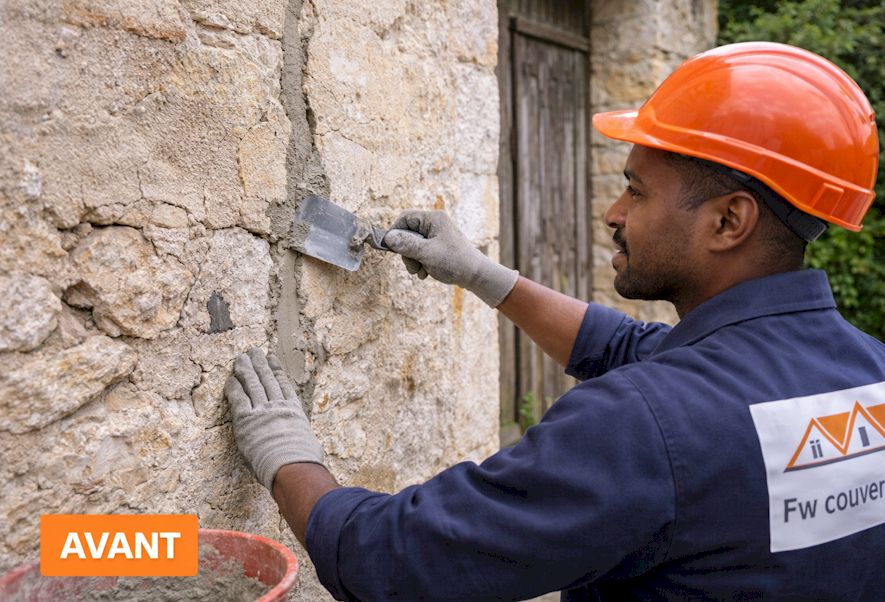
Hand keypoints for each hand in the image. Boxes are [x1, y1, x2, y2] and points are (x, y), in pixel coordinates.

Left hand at [225, 348, 323, 490]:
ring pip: (253, 384)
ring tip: (241, 358)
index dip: (276, 370)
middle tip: (254, 352)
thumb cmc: (304, 461)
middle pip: (267, 380)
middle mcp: (278, 406)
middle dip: (260, 364)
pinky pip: (238, 399)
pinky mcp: (246, 420)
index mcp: (294, 411)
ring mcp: (262, 411)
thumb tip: (311, 448)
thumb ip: (304, 440)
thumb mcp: (309, 444)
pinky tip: (231, 379)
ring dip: (246, 369)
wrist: (291, 465)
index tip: (272, 359)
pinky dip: (234, 387)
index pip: (283, 385)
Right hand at [382, 210, 518, 306]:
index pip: (405, 218)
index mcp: (433, 219)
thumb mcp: (427, 253)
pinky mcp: (438, 246)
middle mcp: (434, 224)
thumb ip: (406, 244)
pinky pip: (421, 252)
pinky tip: (426, 273)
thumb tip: (387, 237)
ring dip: (413, 260)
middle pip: (407, 233)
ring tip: (421, 272)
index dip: (395, 232)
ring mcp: (437, 235)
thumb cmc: (455, 262)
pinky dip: (420, 263)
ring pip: (412, 245)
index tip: (390, 248)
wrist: (476, 276)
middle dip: (406, 252)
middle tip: (411, 268)